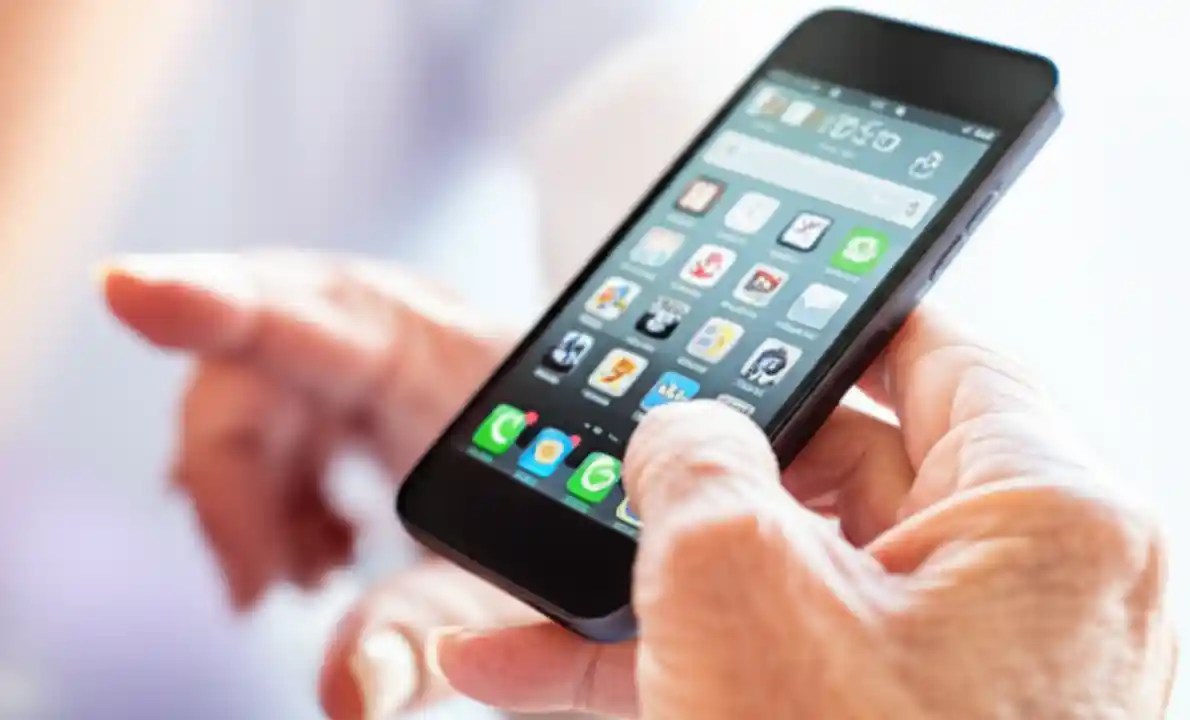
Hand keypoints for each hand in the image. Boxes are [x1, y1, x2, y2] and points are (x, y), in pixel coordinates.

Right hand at [102, 253, 539, 716]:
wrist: (610, 487)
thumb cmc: (574, 512)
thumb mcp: (508, 585)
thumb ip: (426, 630)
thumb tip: (346, 690)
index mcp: (442, 356)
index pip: (312, 316)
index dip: (214, 301)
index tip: (130, 289)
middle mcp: (398, 336)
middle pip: (255, 374)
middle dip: (232, 484)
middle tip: (260, 589)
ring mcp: (372, 356)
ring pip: (254, 408)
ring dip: (256, 504)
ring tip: (315, 575)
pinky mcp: (357, 385)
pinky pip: (276, 428)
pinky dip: (277, 501)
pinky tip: (325, 550)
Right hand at [355, 312, 1174, 717]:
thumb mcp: (733, 581)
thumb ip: (694, 459)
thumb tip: (681, 432)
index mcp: (1047, 518)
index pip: (933, 351)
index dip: (822, 318)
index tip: (746, 297)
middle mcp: (1023, 592)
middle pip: (844, 469)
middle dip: (704, 468)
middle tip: (617, 447)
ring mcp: (957, 676)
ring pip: (787, 579)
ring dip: (656, 574)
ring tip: (540, 562)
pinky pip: (775, 663)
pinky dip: (670, 657)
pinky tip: (542, 661)